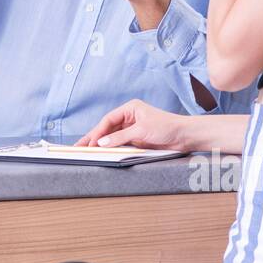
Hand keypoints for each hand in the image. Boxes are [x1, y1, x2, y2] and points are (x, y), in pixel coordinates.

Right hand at [74, 99, 191, 150]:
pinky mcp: (136, 140)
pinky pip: (119, 143)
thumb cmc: (167, 127)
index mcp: (130, 109)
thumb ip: (121, 137)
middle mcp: (129, 117)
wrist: (184, 137)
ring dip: (100, 144)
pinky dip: (111, 148)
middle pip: (107, 128)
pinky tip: (102, 153)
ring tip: (86, 151)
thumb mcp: (142, 131)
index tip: (90, 143)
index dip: (97, 132)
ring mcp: (132, 129)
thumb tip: (102, 142)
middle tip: (79, 146)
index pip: (108, 120)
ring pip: (111, 136)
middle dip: (93, 137)